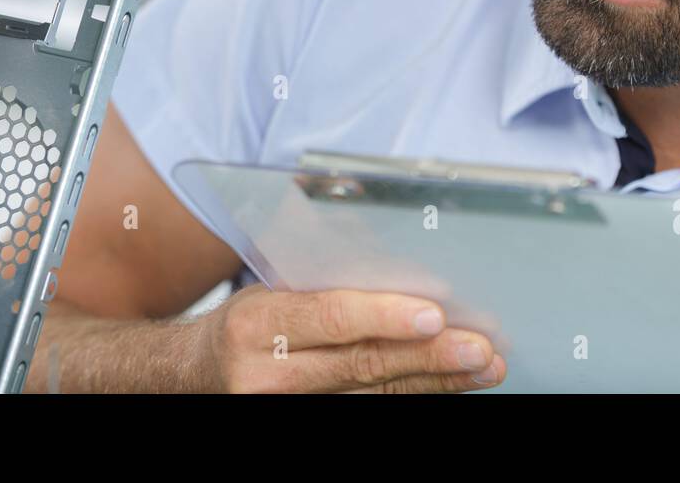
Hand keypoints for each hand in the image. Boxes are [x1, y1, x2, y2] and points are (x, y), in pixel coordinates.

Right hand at [196, 284, 505, 392]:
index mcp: (259, 324)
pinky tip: (448, 384)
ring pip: (374, 398)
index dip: (384, 317)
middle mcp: (269, 375)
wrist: (196, 376)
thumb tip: (399, 255)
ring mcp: (285, 410)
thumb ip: (326, 274)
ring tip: (483, 367)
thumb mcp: (272, 287)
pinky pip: (367, 413)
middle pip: (362, 366)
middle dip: (429, 357)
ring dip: (436, 383)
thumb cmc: (248, 322)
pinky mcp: (303, 424)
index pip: (330, 319)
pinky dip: (413, 395)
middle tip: (480, 348)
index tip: (434, 314)